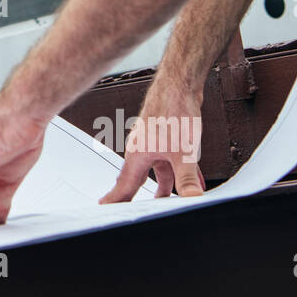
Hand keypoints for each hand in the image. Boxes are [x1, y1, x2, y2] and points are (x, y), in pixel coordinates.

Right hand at [100, 80, 204, 202]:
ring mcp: (153, 143)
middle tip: (131, 211)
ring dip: (164, 186)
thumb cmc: (174, 111)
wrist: (179, 85)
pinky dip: (177, 171)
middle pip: (137, 180)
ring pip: (156, 171)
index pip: (124, 186)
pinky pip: (168, 161)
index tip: (103, 209)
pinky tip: (193, 177)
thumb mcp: (184, 152)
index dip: (114, 200)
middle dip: (136, 197)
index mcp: (138, 156)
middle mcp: (141, 150)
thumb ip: (187, 178)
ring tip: (170, 201)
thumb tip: (192, 197)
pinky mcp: (164, 137)